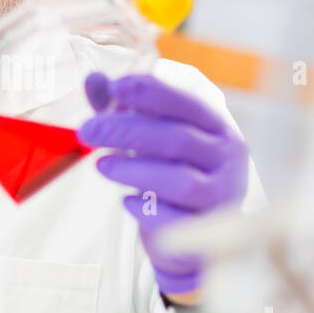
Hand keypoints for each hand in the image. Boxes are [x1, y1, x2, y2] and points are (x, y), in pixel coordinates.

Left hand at [76, 72, 248, 295]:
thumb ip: (124, 108)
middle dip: (127, 131)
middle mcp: (226, 157)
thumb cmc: (176, 172)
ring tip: (101, 165)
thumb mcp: (153, 136)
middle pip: (177, 139)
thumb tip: (93, 78)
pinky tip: (126, 201)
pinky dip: (147, 209)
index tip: (115, 86)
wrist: (203, 234)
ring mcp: (222, 195)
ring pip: (180, 181)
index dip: (152, 92)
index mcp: (216, 126)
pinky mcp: (207, 230)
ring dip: (134, 170)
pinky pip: (176, 220)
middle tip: (87, 130)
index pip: (187, 102)